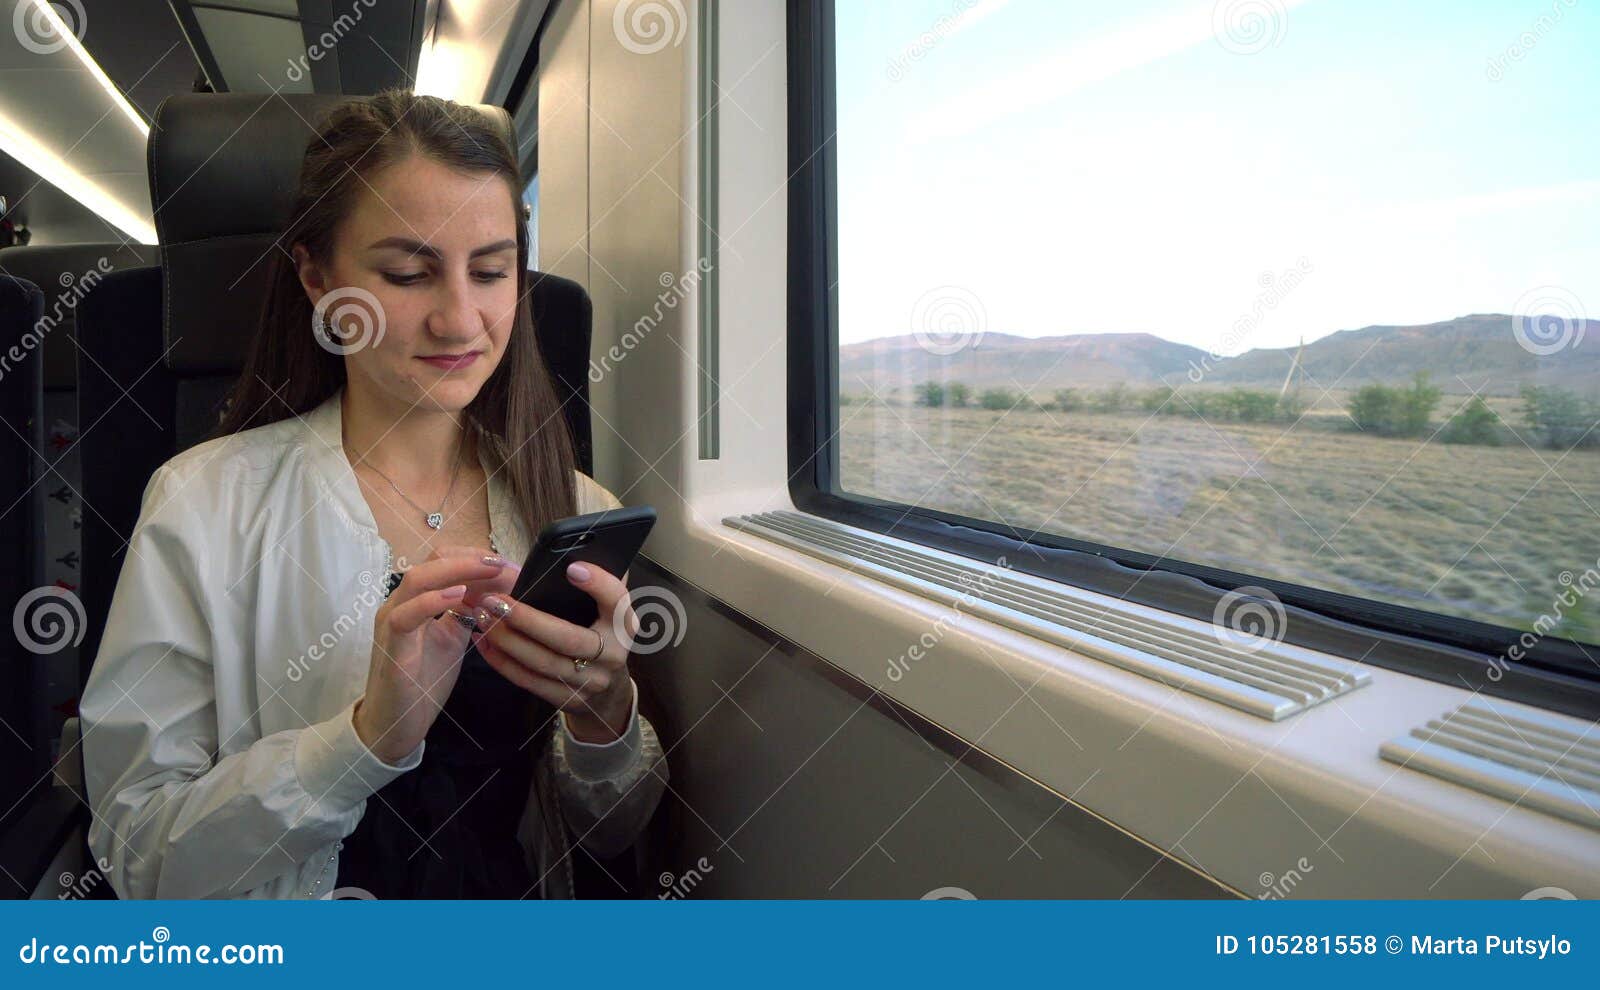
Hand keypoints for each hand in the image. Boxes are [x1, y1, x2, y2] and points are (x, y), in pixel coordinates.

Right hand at [352, 546, 511, 762]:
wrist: (395, 724)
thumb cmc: (422, 682)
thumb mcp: (452, 640)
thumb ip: (466, 615)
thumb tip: (493, 592)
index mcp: (415, 601)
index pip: (441, 563)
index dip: (473, 558)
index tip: (505, 563)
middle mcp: (400, 604)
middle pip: (431, 562)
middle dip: (470, 558)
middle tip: (502, 563)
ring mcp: (391, 621)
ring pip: (417, 580)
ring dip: (456, 571)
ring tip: (487, 570)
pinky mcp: (391, 646)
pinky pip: (406, 615)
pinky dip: (433, 601)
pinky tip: (459, 596)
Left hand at [468, 562, 637, 742]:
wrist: (609, 693)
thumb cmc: (601, 636)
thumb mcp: (609, 613)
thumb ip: (599, 585)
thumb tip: (580, 549)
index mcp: (624, 625)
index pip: (616, 601)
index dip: (597, 584)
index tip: (571, 567)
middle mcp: (612, 655)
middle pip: (567, 638)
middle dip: (527, 619)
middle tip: (495, 600)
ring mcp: (589, 682)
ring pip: (542, 662)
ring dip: (507, 639)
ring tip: (483, 617)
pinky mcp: (566, 700)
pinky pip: (528, 681)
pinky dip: (502, 661)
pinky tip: (483, 641)